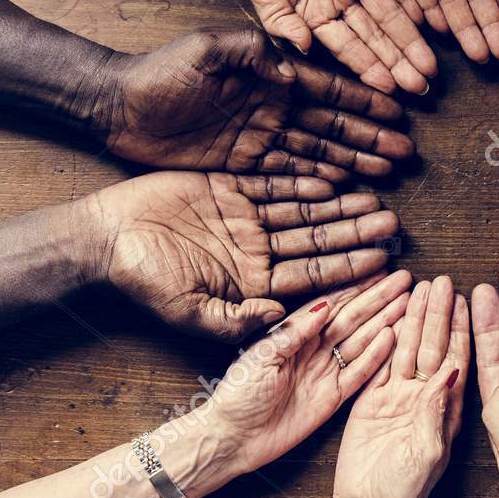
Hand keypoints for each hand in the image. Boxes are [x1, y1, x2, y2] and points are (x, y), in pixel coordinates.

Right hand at [82, 171, 400, 339]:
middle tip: (394, 224)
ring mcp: (244, 218)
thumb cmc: (142, 280)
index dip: (350, 269)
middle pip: (317, 240)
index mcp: (253, 282)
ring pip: (304, 209)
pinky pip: (273, 181)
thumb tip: (282, 318)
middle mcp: (255, 250)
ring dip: (339, 205)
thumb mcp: (189, 311)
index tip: (385, 262)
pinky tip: (333, 178)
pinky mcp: (228, 187)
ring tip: (376, 199)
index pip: (313, 276)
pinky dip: (301, 179)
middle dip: (356, 233)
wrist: (103, 237)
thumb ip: (236, 319)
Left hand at [88, 29, 413, 180]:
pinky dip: (316, 181)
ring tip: (386, 173)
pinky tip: (343, 189)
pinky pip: (288, 174)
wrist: (118, 107)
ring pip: (317, 151)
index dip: (362, 100)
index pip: (326, 87)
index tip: (397, 111)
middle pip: (330, 124)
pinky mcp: (243, 164)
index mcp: (269, 74)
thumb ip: (249, 52)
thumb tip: (290, 69)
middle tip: (405, 152)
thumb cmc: (160, 73)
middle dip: (368, 137)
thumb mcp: (204, 50)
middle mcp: (273, 106)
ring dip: (351, 162)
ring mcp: (260, 137)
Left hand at [206, 271, 410, 477]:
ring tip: (408, 304)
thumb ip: (294, 333)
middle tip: (404, 282)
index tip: (379, 271)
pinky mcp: (332, 398)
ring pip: (361, 342)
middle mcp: (312, 350)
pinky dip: (377, 357)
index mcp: (293, 334)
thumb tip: (323, 306)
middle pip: (352, 319)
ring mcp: (324, 372)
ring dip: (385, 322)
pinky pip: (359, 373)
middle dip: (379, 300)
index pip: (331, 304)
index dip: (356, 287)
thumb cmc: (237, 395)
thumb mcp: (260, 356)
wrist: (233, 438)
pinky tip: (393, 338)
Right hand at [227, 0, 435, 94]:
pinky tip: (430, 19)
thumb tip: (303, 48)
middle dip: (399, 61)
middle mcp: (341, 0)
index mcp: (314, 14)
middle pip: (376, 36)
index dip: (369, 66)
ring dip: (411, 38)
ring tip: (430, 66)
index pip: (347, 47)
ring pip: (392, 12)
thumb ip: (279, 18)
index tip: (390, 87)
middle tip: (422, 86)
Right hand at [333, 276, 470, 497]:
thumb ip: (437, 410)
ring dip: (412, 320)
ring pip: (406, 350)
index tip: (467, 298)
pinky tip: (388, 317)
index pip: (457, 359)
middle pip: (432, 347)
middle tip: (441, 281)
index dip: (462, 328)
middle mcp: (425, 399)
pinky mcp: (370, 403)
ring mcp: (397, 399)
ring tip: (417, 289)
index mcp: (447, 410)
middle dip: (438, 314)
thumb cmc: (405, 492)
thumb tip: (451, 370)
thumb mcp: (429, 452)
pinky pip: (377, 365)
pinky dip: (383, 341)